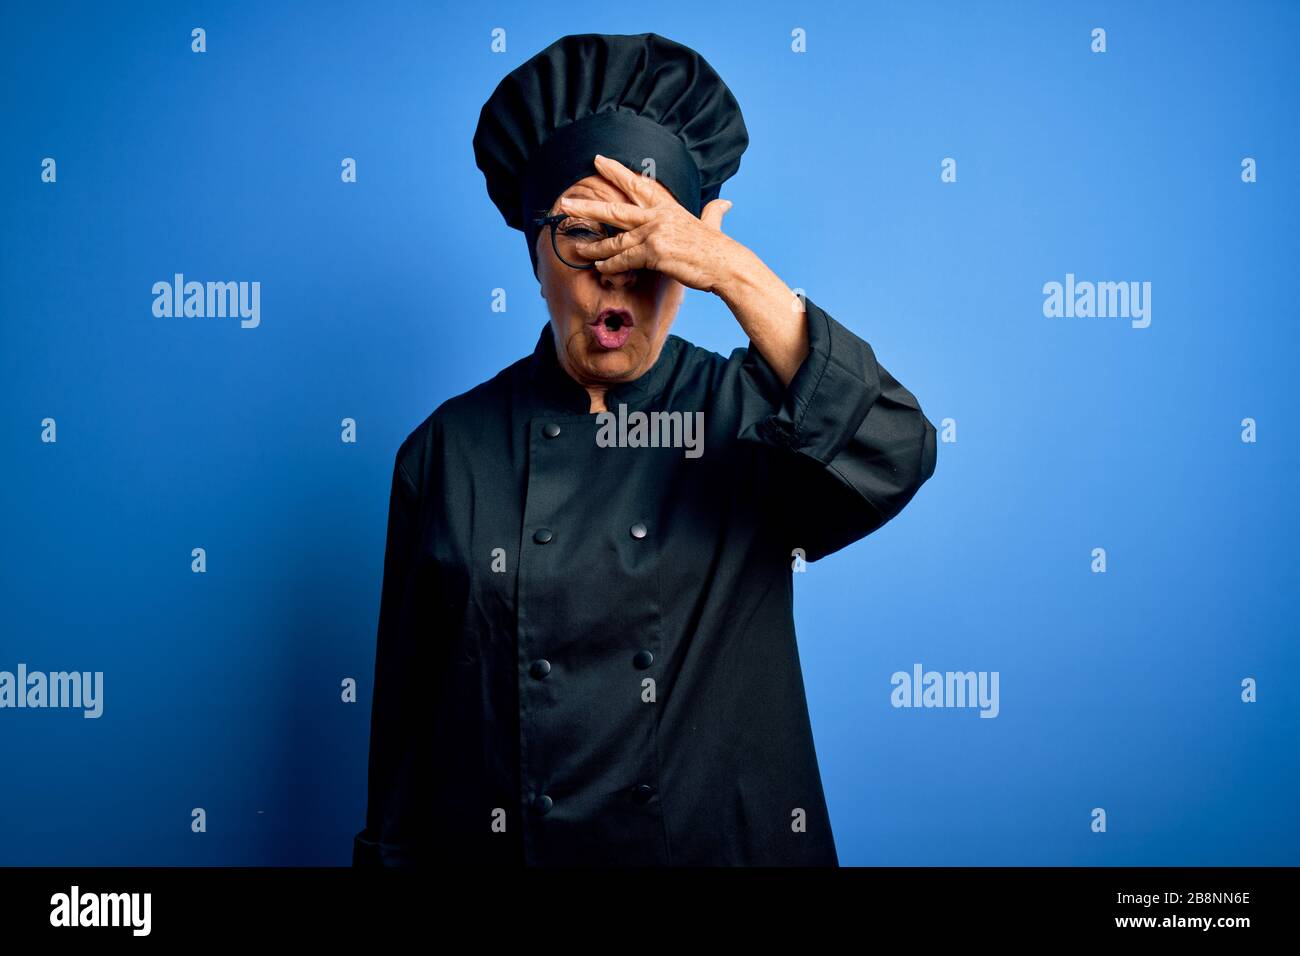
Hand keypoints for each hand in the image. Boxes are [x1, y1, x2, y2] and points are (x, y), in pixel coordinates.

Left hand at [556, 154, 741, 293]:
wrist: (725, 264)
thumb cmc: (717, 248)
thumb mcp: (712, 222)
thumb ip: (714, 211)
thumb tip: (725, 203)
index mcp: (668, 208)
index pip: (638, 185)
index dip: (616, 172)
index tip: (598, 160)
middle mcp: (658, 217)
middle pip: (615, 209)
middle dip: (588, 206)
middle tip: (565, 202)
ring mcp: (654, 233)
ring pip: (615, 240)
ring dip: (595, 247)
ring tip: (580, 249)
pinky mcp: (653, 252)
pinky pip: (624, 259)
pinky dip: (611, 265)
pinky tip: (600, 267)